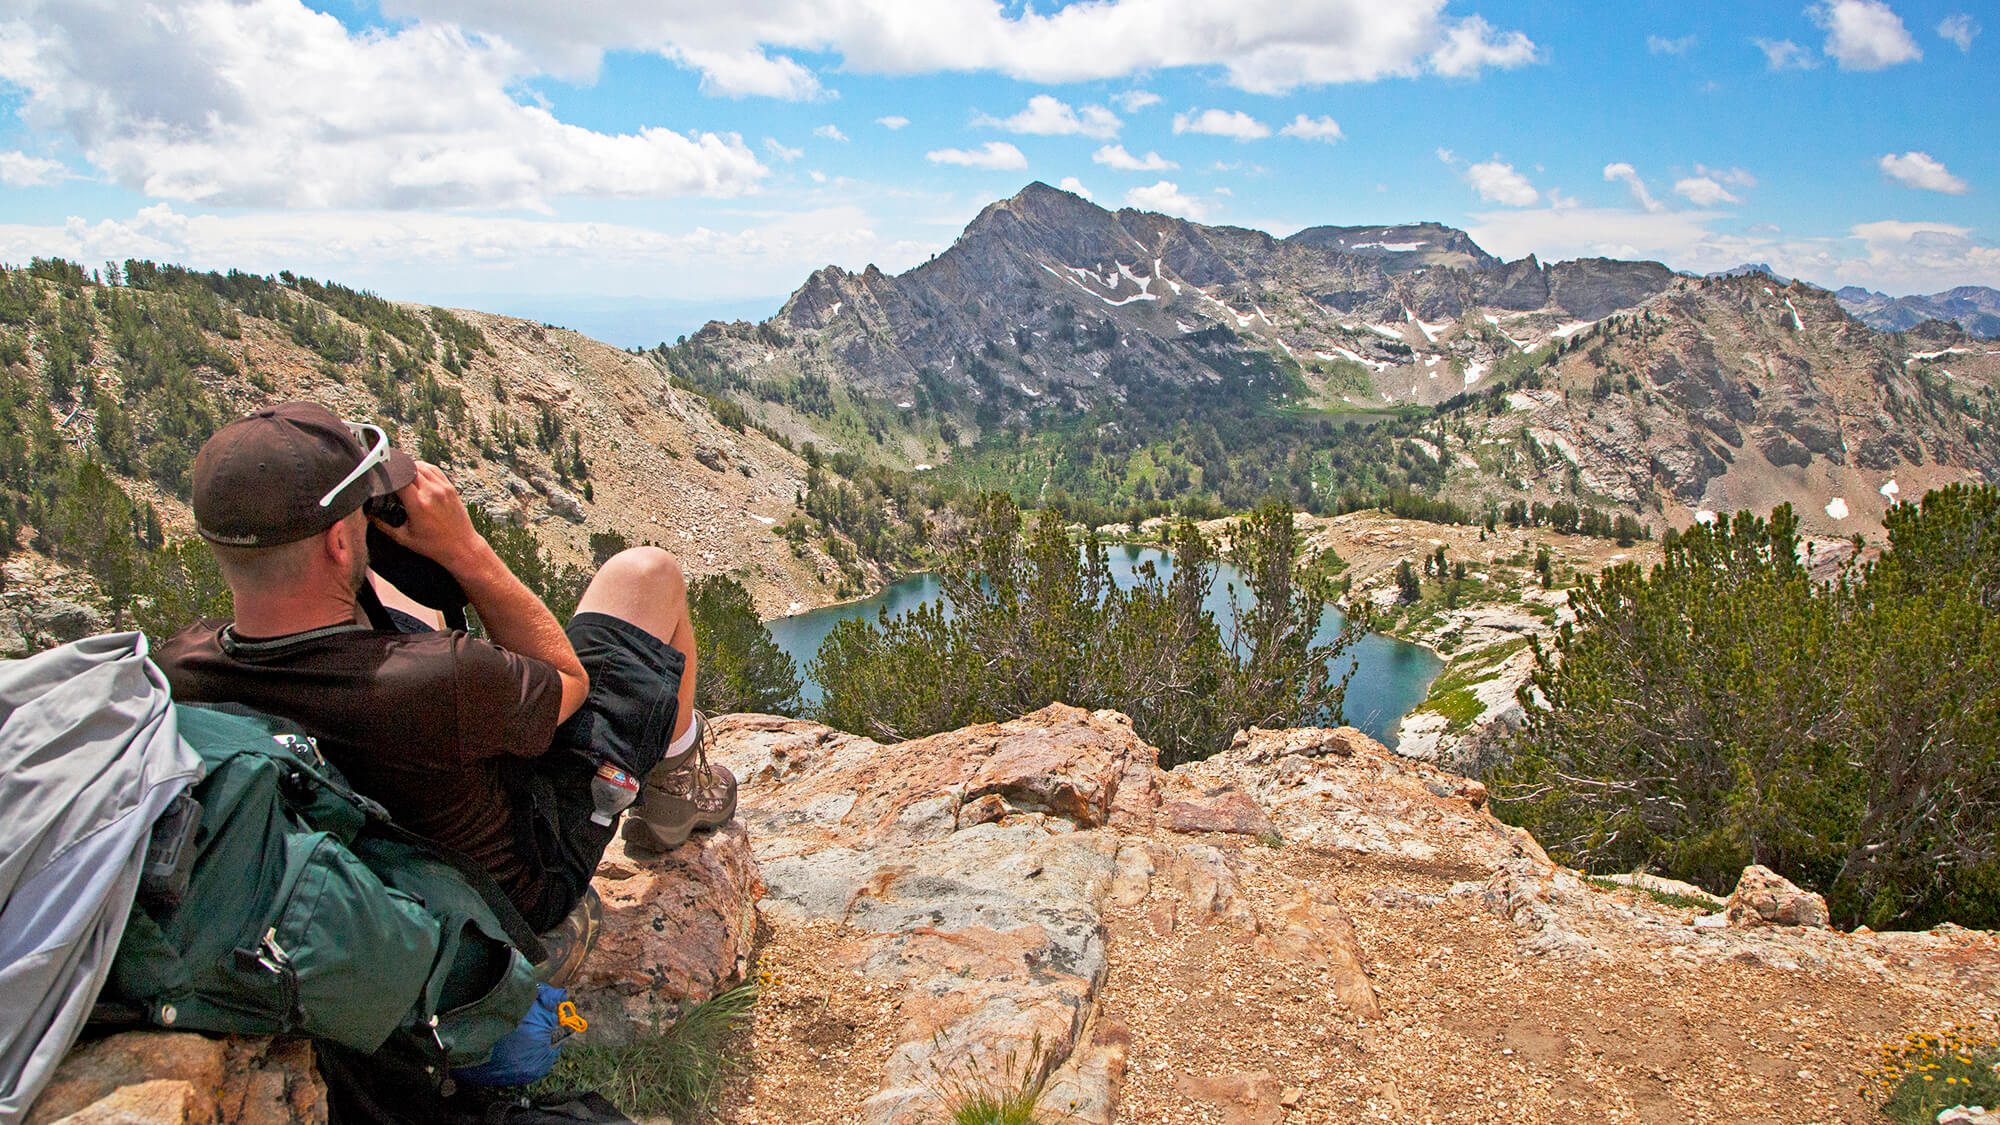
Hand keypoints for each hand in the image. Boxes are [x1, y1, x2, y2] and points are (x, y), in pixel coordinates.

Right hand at [371, 461, 485, 574]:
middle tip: (390, 477)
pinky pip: (434, 469)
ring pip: (422, 466)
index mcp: (418, 504)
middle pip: (409, 468)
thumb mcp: (404, 538)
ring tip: (402, 474)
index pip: (398, 478)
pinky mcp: (450, 488)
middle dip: (397, 471)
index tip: (380, 477)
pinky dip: (423, 468)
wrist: (461, 547)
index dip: (387, 475)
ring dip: (410, 467)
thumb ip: (383, 526)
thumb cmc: (435, 545)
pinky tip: (417, 473)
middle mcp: (431, 493)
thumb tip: (369, 517)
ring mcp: (443, 488)